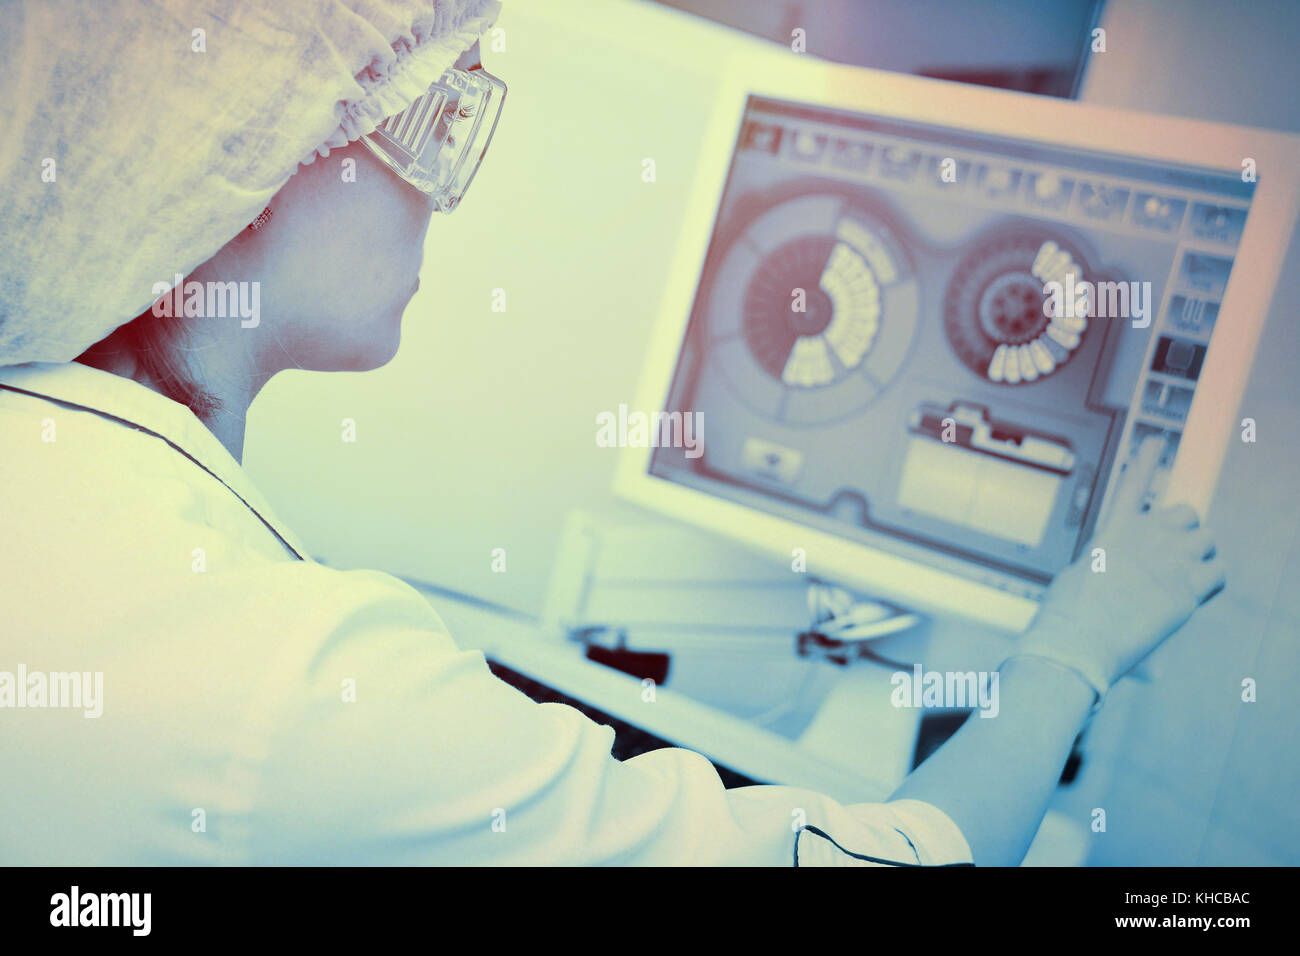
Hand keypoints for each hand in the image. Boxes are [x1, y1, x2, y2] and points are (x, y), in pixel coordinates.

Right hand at [1020, 436, 1225, 691]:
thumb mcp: (1082, 574)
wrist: (1077, 639)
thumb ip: (1112, 561)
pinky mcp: (1189, 587)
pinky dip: (1212, 583)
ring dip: (1201, 556)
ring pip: (1207, 541)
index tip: (1156, 441)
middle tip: (1175, 557)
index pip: (1135, 484)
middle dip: (1185, 532)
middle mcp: (1145, 536)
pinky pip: (1219, 573)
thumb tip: (1127, 573)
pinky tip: (1196, 596)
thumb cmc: (1071, 614)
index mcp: (1114, 531)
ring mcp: (1170, 558)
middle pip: (1186, 514)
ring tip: (1185, 579)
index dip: (1146, 460)